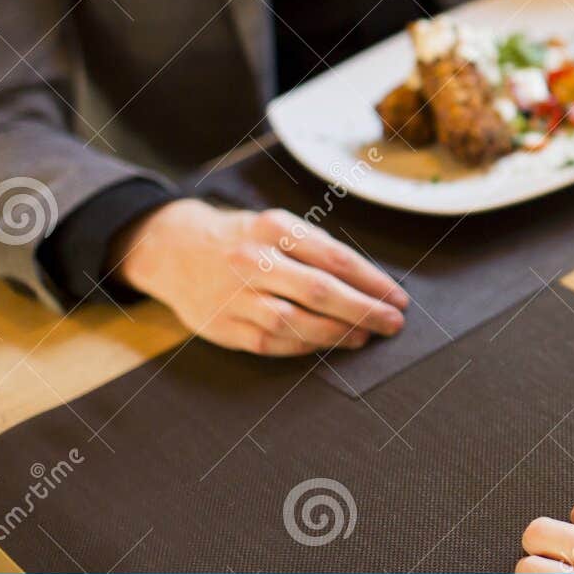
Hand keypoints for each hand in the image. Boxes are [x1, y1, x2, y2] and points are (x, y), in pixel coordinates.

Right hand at [113, 199, 407, 355]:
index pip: (335, 258)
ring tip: (365, 335)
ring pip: (297, 322)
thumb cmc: (243, 240)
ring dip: (339, 333)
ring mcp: (235, 296)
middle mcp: (253, 260)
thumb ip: (318, 250)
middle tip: (393, 322)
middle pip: (320, 291)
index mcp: (273, 228)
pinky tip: (330, 343)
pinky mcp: (224, 327)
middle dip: (364, 310)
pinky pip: (274, 342)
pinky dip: (307, 346)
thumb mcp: (277, 227)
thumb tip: (369, 282)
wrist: (175, 251)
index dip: (372, 281)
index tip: (397, 297)